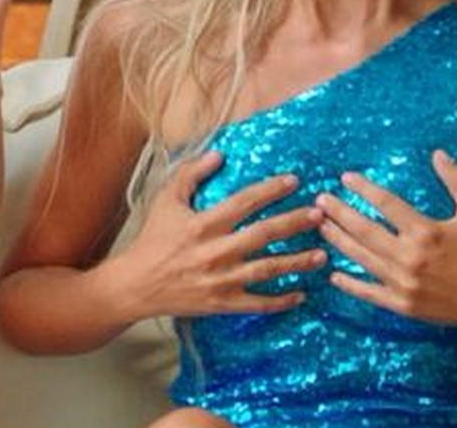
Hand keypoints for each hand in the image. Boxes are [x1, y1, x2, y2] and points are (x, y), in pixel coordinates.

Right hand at [105, 150, 325, 319]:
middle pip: (263, 235)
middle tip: (319, 214)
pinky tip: (301, 294)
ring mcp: (219, 280)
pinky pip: (256, 303)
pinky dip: (280, 301)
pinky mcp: (221, 303)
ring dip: (296, 262)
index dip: (270, 190)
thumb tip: (219, 154)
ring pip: (266, 270)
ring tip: (322, 255)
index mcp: (202, 224)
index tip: (295, 181)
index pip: (244, 202)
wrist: (134, 286)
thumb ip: (191, 174)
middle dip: (294, 223)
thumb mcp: (166, 200)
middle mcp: (214, 252)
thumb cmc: (152, 239)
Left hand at [317, 151, 456, 346]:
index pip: (387, 204)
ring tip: (320, 226)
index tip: (346, 178)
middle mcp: (410, 257)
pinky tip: (334, 274)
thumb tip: (439, 153)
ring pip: (362, 258)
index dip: (364, 188)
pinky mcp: (402, 304)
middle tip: (319, 201)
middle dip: (339, 213)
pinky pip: (370, 293)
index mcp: (426, 231)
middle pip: (365, 230)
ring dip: (339, 241)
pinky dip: (350, 284)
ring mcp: (403, 283)